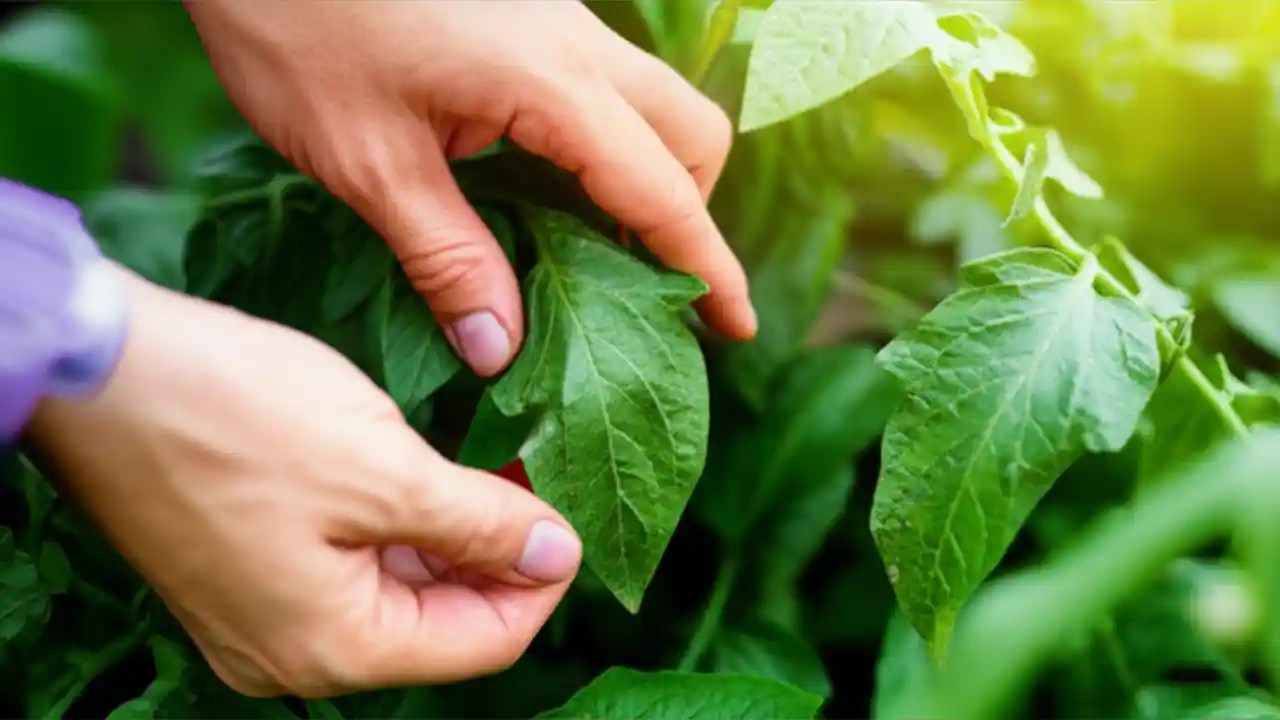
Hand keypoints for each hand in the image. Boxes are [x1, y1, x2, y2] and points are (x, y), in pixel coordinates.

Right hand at [28, 268, 581, 696]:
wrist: (101, 369)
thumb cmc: (237, 416)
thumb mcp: (383, 469)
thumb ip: (479, 523)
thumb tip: (555, 556)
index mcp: (331, 648)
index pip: (483, 642)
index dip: (541, 579)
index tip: (567, 508)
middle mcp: (295, 652)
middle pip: (441, 621)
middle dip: (498, 552)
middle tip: (533, 473)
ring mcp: (264, 614)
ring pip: (398, 589)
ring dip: (452, 534)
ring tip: (491, 466)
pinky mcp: (247, 567)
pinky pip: (349, 564)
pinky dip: (398, 524)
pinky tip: (425, 474)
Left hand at [185, 0, 755, 376]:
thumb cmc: (298, 24)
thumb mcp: (366, 160)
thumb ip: (446, 258)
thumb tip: (500, 352)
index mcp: (554, 84)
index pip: (663, 192)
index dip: (707, 267)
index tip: (737, 326)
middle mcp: (577, 43)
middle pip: (692, 134)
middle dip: (688, 214)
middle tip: (647, 285)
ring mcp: (557, 18)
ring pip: (653, 103)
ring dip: (649, 176)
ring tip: (596, 248)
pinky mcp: (527, 13)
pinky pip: (603, 84)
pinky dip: (605, 144)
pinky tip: (545, 184)